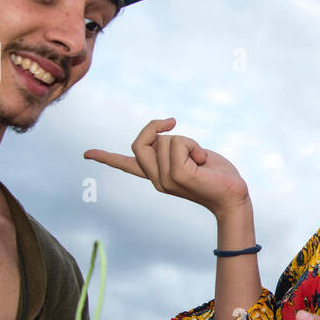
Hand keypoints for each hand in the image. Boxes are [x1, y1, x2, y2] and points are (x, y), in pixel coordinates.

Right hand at [84, 118, 249, 216]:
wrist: (233, 196)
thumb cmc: (217, 175)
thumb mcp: (191, 154)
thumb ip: (174, 146)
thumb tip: (166, 133)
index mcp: (157, 175)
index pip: (126, 164)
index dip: (105, 157)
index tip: (86, 154)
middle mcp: (156, 180)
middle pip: (140, 142)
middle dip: (157, 127)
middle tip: (174, 124)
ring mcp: (163, 180)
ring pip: (164, 140)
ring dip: (187, 141)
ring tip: (199, 160)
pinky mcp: (175, 177)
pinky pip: (178, 144)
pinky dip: (193, 146)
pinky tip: (202, 163)